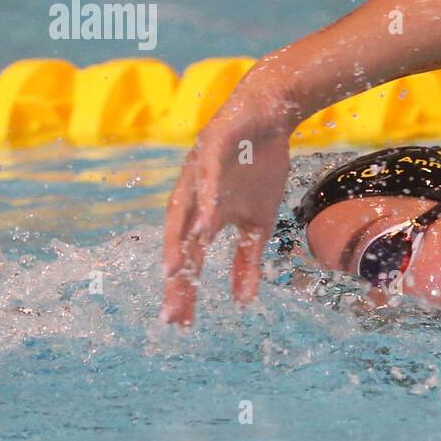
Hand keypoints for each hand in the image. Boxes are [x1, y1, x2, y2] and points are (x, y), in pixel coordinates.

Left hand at [161, 81, 292, 324]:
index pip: (189, 259)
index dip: (183, 289)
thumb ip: (246, 259)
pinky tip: (207, 225)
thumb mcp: (257, 222)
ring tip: (174, 273)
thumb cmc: (257, 168)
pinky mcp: (209, 149)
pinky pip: (205, 180)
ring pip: (184, 214)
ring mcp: (197, 174)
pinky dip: (205, 202)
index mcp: (201, 216)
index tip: (180, 323)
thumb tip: (245, 301)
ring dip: (178, 243)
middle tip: (172, 313)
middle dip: (174, 277)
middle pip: (178, 243)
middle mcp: (191, 198)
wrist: (268, 116)